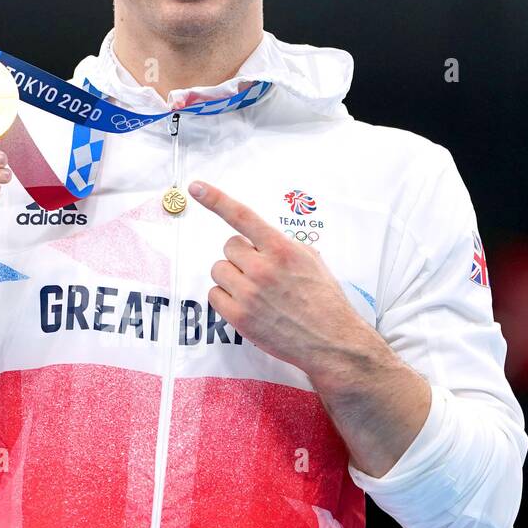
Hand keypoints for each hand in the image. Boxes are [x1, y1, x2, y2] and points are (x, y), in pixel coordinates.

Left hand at [188, 179, 375, 384]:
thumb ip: (282, 246)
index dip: (216, 199)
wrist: (331, 341)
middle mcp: (263, 268)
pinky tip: (246, 304)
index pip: (243, 217)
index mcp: (282, 249)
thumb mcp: (311, 261)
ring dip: (232, 277)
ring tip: (254, 291)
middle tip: (260, 273)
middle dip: (241, 257)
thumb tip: (259, 239)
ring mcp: (249, 294)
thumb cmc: (324, 300)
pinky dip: (225, 298)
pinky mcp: (239, 317)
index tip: (195, 187)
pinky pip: (214, 295)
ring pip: (219, 270)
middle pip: (228, 247)